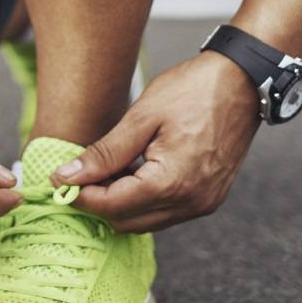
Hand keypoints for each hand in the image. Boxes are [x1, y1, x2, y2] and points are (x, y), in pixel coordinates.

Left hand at [55, 51, 261, 232]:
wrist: (243, 81)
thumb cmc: (192, 91)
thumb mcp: (141, 118)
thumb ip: (104, 153)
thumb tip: (66, 177)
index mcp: (172, 184)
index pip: (111, 207)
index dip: (80, 196)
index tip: (58, 180)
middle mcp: (191, 203)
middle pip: (126, 221)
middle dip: (98, 202)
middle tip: (80, 172)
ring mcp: (204, 204)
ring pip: (145, 220)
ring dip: (120, 201)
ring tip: (107, 167)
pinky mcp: (209, 198)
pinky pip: (166, 211)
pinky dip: (143, 198)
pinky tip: (133, 170)